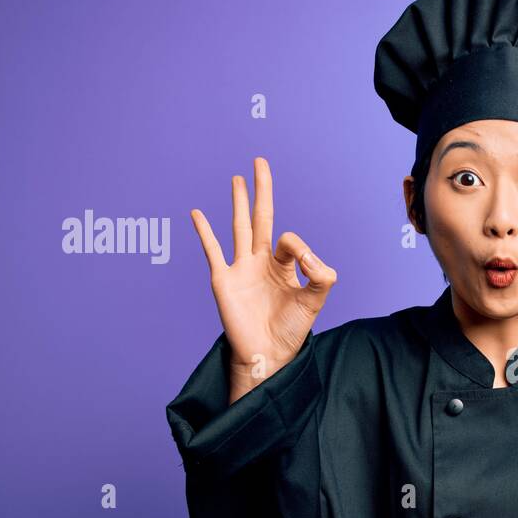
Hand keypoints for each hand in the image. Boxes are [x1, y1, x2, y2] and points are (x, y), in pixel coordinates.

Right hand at [190, 157, 336, 398]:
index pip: (290, 240)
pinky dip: (204, 231)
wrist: (269, 354)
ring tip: (238, 179)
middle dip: (262, 191)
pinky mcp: (224, 280)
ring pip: (240, 227)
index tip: (305, 266)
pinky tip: (196, 212)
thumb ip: (320, 274)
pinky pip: (212, 250)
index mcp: (284, 265)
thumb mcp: (315, 300)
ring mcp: (241, 268)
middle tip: (260, 162)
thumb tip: (305, 252)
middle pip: (262, 218)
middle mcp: (261, 262)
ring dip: (238, 202)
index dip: (299, 247)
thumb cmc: (291, 330)